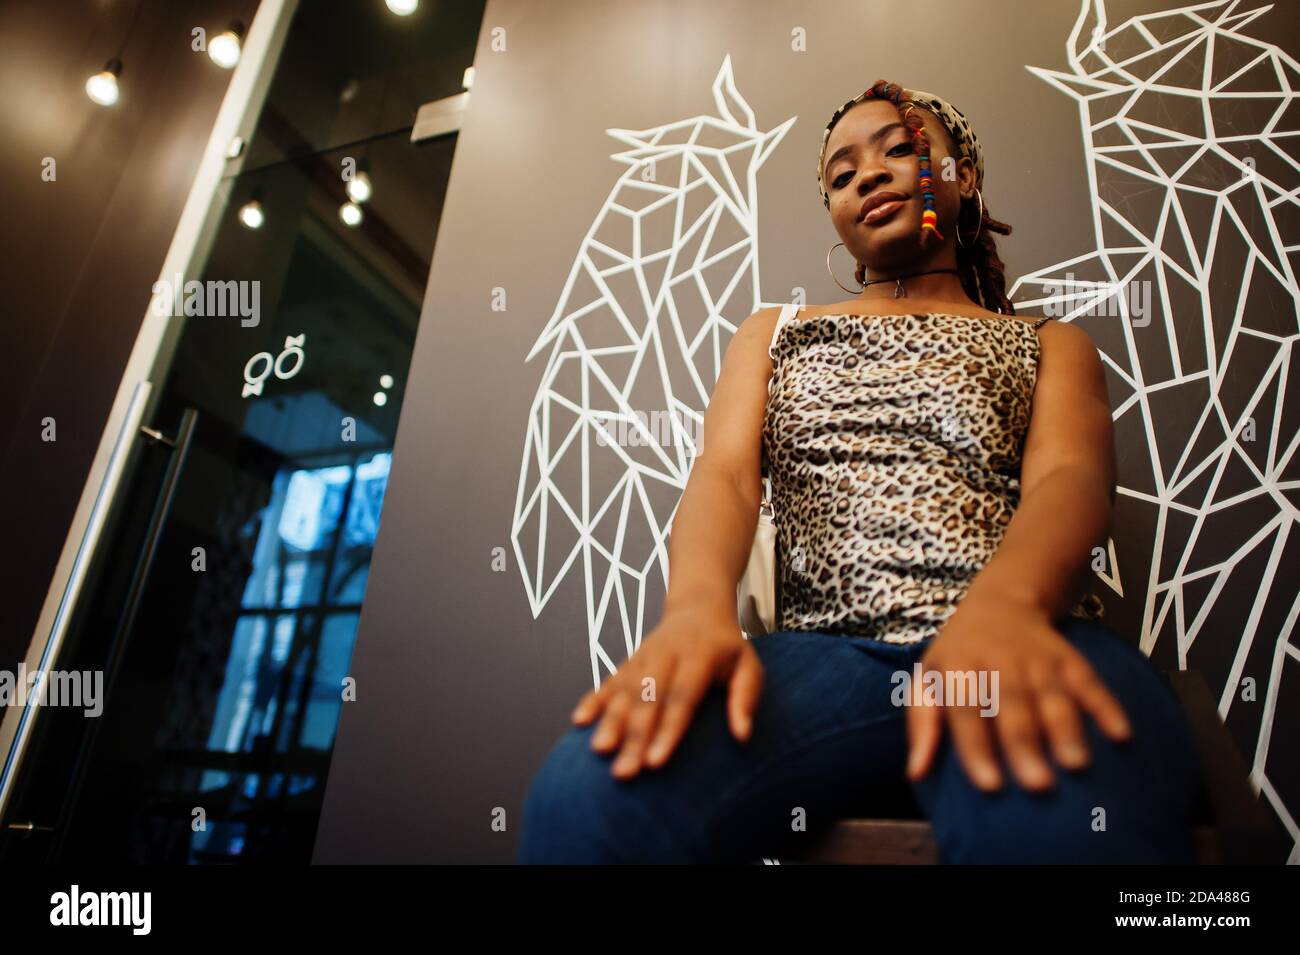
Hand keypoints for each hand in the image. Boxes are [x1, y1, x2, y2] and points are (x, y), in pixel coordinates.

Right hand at [570, 605, 763, 779]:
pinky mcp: (629, 661)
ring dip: (610, 721)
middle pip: (647, 698)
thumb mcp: (748, 664)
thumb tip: (743, 736)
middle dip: (634, 736)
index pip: (682, 696)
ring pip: (624, 691)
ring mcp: (643, 657)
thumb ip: (746, 697)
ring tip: (600, 751)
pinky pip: (608, 681)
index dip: (667, 731)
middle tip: (624, 772)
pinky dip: (593, 700)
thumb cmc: (726, 647)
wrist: (698, 607)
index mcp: (699, 655)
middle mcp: (666, 654)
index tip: (655, 763)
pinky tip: (580, 721)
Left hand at [905, 594, 1132, 792]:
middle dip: (1026, 744)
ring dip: (1067, 728)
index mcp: (959, 667)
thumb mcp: (928, 679)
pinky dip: (1106, 705)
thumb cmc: (958, 656)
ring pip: (1052, 693)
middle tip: (1039, 786)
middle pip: (1012, 703)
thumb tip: (915, 773)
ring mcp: (1037, 657)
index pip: (966, 709)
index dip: (976, 747)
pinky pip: (1089, 680)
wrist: (1000, 601)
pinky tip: (1120, 735)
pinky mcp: (1069, 656)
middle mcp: (999, 660)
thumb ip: (922, 724)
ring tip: (1078, 766)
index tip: (990, 786)